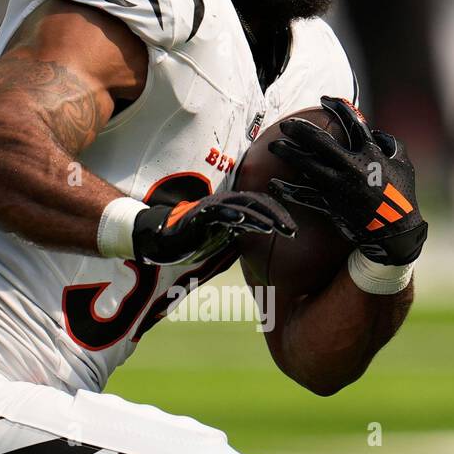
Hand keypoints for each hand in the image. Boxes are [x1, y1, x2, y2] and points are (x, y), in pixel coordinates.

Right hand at [132, 191, 296, 265]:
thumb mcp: (223, 241)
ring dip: (258, 216)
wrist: (160, 241)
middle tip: (293, 231)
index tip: (294, 232)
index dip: (279, 215)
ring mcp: (210, 209)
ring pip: (238, 206)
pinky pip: (216, 213)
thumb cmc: (192, 241)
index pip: (262, 206)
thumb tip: (264, 250)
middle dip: (276, 215)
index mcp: (233, 209)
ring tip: (274, 227)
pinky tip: (243, 220)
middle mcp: (223, 204)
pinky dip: (230, 215)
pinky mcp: (196, 216)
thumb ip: (241, 239)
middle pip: (256, 202)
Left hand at [267, 96, 426, 264]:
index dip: (338, 107)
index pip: (353, 123)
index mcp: (371, 153)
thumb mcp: (404, 165)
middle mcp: (352, 166)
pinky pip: (303, 194)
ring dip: (288, 153)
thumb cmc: (402, 195)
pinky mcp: (329, 203)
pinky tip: (273, 184)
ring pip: (307, 164)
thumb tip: (376, 131)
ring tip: (274, 146)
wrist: (394, 231)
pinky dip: (287, 189)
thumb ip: (392, 144)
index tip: (324, 99)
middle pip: (319, 141)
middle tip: (286, 125)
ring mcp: (338, 185)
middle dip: (300, 129)